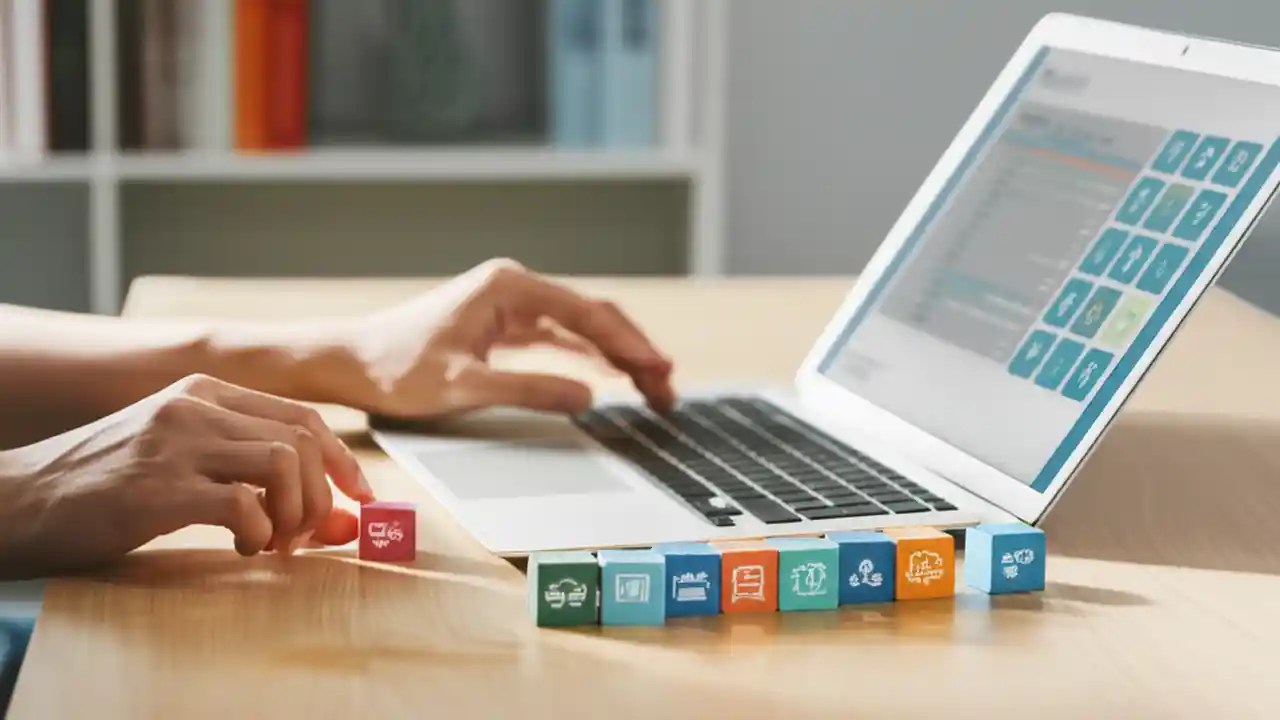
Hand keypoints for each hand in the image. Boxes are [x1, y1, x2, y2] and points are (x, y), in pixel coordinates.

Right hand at [0, 375, 371, 578]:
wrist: (20, 498)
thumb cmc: (106, 485)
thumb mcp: (183, 461)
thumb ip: (257, 477)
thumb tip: (340, 519)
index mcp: (206, 392)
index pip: (304, 416)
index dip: (343, 461)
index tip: (361, 499)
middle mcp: (195, 406)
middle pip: (303, 439)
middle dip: (323, 494)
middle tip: (306, 536)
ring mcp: (176, 443)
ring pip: (284, 463)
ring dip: (296, 513)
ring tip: (274, 542)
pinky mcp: (157, 488)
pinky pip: (243, 504)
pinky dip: (259, 533)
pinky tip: (241, 547)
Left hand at [330, 259, 676, 417]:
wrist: (350, 364)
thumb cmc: (396, 371)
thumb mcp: (464, 386)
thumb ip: (528, 389)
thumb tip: (589, 397)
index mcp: (509, 287)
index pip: (587, 314)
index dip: (630, 346)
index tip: (659, 373)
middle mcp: (514, 288)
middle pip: (592, 316)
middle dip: (634, 351)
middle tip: (668, 389)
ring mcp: (510, 306)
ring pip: (580, 329)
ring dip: (616, 357)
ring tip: (653, 388)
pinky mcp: (502, 327)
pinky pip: (559, 340)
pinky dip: (588, 359)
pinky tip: (612, 378)